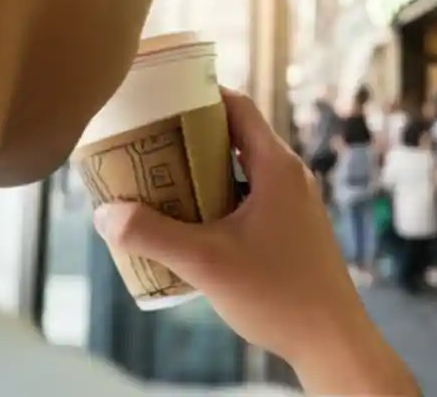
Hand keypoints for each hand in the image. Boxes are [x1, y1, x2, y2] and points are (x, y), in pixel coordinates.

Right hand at [94, 90, 417, 395]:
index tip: (159, 98)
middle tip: (144, 143)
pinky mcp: (292, 229)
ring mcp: (294, 204)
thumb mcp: (206, 262)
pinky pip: (249, 198)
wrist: (332, 341)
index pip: (238, 106)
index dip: (198, 95)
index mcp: (277, 167)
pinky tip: (188, 224)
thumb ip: (153, 235)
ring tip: (157, 182)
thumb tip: (105, 214)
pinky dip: (219, 200)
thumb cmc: (279, 296)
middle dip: (188, 137)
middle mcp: (290, 176)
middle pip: (235, 136)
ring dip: (202, 173)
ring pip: (241, 171)